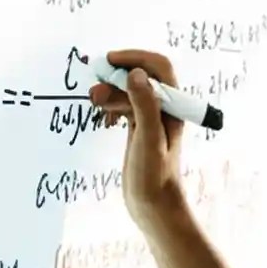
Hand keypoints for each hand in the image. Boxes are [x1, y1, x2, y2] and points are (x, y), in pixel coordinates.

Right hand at [88, 49, 186, 227]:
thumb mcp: (149, 139)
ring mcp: (150, 120)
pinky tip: (102, 116)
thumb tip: (135, 74)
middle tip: (95, 85)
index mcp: (173, 107)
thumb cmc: (155, 178)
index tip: (111, 61)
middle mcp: (164, 109)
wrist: (155, 209)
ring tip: (93, 101)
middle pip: (140, 77)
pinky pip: (124, 107)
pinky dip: (111, 106)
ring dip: (110, 91)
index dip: (135, 58)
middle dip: (117, 75)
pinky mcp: (139, 131)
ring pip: (129, 92)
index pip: (158, 67)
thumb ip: (144, 105)